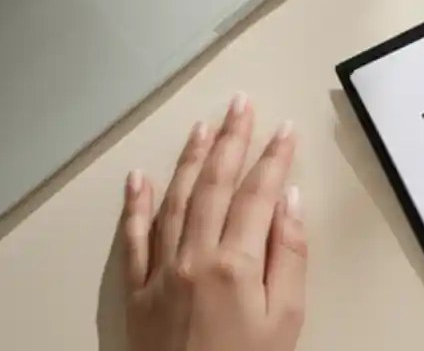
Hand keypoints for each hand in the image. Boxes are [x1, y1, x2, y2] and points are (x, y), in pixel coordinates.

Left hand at [119, 94, 306, 350]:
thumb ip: (290, 256)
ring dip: (189, 160)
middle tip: (240, 104)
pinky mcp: (136, 292)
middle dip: (231, 140)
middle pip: (213, 185)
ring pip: (172, 201)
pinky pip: (133, 239)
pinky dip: (135, 205)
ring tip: (203, 127)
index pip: (258, 194)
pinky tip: (138, 178)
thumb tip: (289, 202)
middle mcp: (193, 257)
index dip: (274, 158)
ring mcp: (159, 272)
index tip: (285, 130)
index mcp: (235, 263)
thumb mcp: (287, 319)